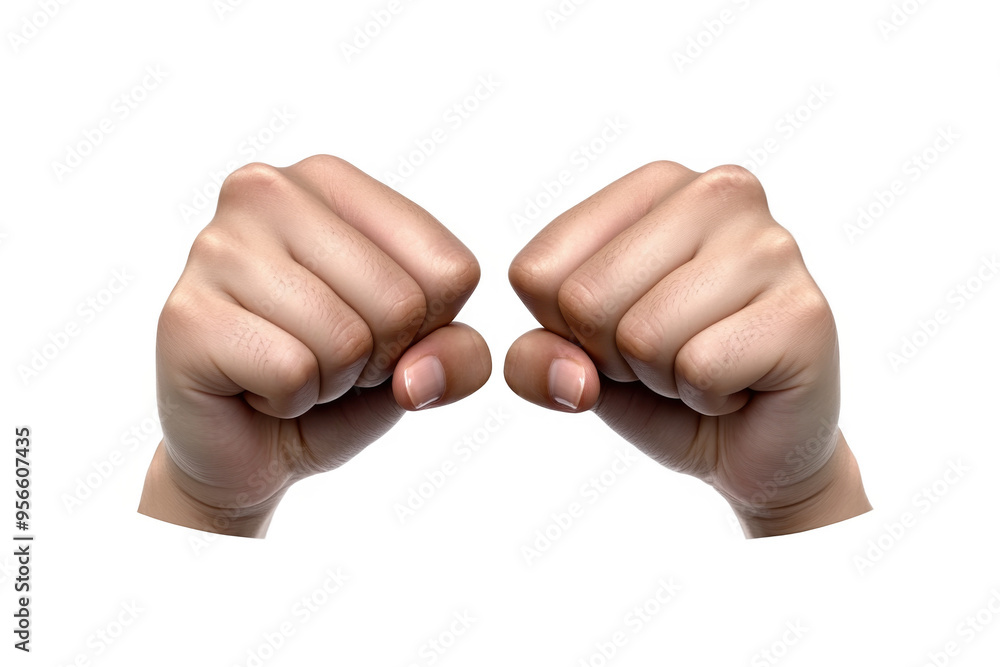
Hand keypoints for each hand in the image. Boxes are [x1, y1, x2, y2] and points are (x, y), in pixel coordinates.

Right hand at [139, 156, 490, 536]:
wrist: (250, 446)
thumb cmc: (339, 383)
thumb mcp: (423, 362)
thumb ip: (461, 356)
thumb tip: (415, 376)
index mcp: (332, 180)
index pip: (450, 268)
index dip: (429, 327)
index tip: (375, 328)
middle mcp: (267, 191)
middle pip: (401, 303)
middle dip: (377, 358)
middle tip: (326, 357)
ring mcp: (216, 247)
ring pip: (346, 339)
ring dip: (331, 381)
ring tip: (290, 367)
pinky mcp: (184, 315)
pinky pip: (292, 374)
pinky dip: (287, 402)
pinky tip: (252, 386)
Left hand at [504, 161, 870, 536]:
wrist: (750, 447)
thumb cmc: (659, 385)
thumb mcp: (574, 366)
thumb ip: (533, 362)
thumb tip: (575, 378)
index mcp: (654, 185)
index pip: (538, 269)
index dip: (563, 329)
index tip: (619, 331)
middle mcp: (719, 192)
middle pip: (585, 300)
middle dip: (613, 357)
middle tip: (668, 356)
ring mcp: (771, 245)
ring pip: (642, 335)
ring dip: (662, 379)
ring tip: (704, 365)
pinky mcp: (805, 310)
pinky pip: (700, 370)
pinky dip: (707, 400)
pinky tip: (742, 384)